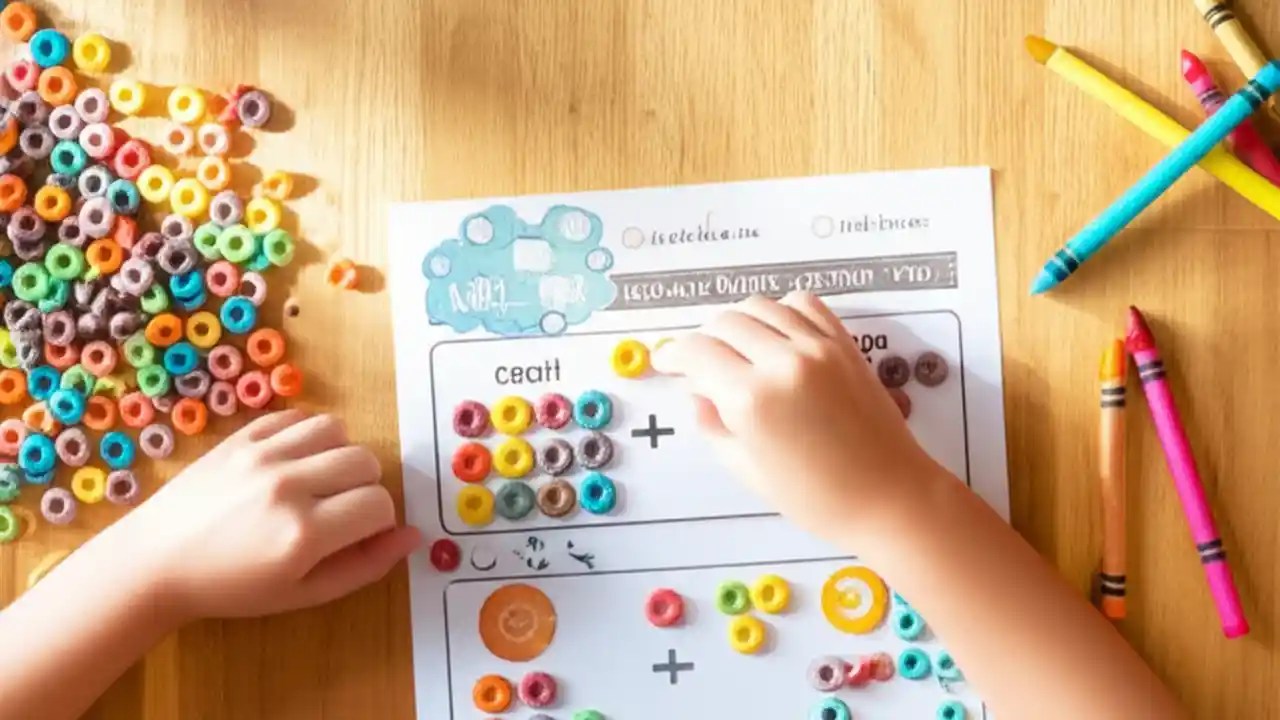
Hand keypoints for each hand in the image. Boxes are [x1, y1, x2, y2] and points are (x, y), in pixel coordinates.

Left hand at [116, 410, 420, 620]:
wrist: (156, 562)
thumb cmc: (232, 587)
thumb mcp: (303, 593)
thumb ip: (364, 566)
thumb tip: (412, 536)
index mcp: (304, 534)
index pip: (378, 505)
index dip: (378, 521)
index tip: (355, 534)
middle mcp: (287, 486)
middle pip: (365, 462)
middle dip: (364, 486)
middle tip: (337, 509)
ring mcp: (261, 455)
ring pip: (336, 429)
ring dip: (339, 454)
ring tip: (318, 479)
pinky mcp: (240, 437)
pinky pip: (297, 415)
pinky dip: (308, 434)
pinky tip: (294, 460)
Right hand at [652, 292, 944, 542]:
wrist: (888, 496)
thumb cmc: (816, 498)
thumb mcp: (747, 470)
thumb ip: (714, 425)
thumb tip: (698, 392)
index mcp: (751, 398)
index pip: (696, 352)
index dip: (673, 354)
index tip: (666, 361)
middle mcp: (782, 361)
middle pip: (724, 322)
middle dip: (703, 340)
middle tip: (700, 364)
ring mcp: (817, 347)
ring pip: (759, 306)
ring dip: (738, 322)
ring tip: (737, 349)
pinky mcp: (844, 344)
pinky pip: (803, 304)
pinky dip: (780, 311)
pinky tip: (776, 335)